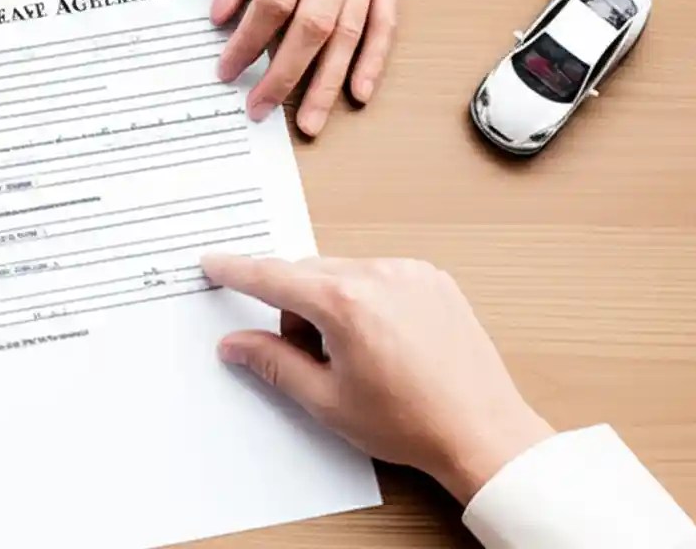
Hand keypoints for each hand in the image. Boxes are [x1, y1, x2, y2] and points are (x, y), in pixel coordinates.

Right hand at [201, 254, 554, 503]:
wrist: (481, 431)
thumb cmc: (411, 421)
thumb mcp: (326, 399)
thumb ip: (273, 362)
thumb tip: (236, 343)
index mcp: (346, 304)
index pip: (273, 278)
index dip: (238, 272)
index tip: (215, 264)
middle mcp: (379, 275)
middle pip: (308, 274)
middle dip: (296, 309)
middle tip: (311, 357)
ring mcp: (411, 273)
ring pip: (343, 273)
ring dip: (333, 304)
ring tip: (357, 355)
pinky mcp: (433, 279)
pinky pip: (379, 275)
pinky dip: (367, 299)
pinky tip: (384, 342)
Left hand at [213, 0, 405, 136]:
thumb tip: (222, 12)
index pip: (273, 2)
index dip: (247, 42)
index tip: (227, 69)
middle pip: (313, 27)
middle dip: (283, 76)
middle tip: (260, 108)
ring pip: (352, 32)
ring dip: (328, 82)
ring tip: (308, 121)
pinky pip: (388, 17)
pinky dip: (375, 58)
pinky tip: (360, 91)